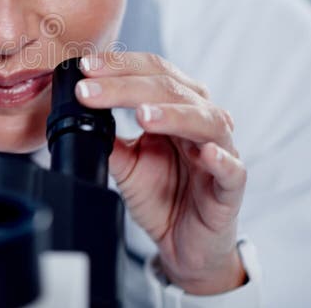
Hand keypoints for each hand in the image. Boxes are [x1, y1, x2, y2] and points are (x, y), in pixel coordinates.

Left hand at [76, 52, 246, 294]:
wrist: (184, 243)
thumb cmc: (162, 194)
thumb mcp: (125, 163)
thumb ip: (108, 139)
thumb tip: (78, 116)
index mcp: (176, 106)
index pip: (151, 72)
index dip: (119, 67)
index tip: (85, 69)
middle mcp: (201, 119)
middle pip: (170, 89)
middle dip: (127, 87)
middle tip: (91, 91)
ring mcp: (221, 150)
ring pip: (205, 121)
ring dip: (172, 114)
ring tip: (142, 115)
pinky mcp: (231, 187)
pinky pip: (232, 169)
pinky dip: (220, 158)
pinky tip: (205, 153)